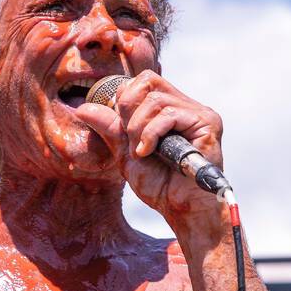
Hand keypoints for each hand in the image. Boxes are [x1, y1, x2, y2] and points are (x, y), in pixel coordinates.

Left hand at [74, 71, 226, 238]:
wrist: (181, 209)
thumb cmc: (160, 186)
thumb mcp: (126, 154)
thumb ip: (110, 128)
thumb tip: (83, 108)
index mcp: (170, 109)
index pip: (142, 82)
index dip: (124, 101)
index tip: (125, 133)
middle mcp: (186, 106)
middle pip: (147, 81)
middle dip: (129, 111)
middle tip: (132, 142)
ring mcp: (198, 113)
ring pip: (155, 100)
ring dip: (138, 129)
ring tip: (142, 153)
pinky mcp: (206, 123)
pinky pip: (169, 114)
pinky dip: (151, 134)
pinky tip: (148, 153)